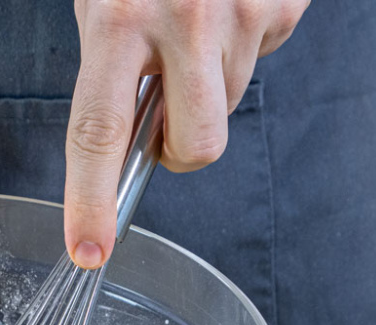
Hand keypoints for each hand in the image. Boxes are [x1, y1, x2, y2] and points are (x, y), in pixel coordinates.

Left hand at [64, 0, 307, 268]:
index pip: (99, 132)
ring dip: (210, 80)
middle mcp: (185, 20)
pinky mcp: (287, 1)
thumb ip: (111, 60)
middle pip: (195, 145)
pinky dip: (244, 38)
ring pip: (230, 101)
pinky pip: (264, 52)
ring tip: (194, 16)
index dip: (90, 200)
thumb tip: (131, 136)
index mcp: (117, 18)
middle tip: (163, 112)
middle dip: (180, 149)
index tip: (88, 250)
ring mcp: (244, 11)